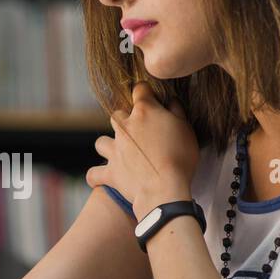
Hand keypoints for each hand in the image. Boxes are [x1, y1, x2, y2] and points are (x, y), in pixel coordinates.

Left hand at [86, 82, 199, 219]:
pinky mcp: (110, 171)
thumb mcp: (186, 128)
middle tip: (139, 131)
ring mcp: (115, 149)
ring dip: (108, 145)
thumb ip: (176, 110)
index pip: (140, 90)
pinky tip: (99, 178)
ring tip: (118, 152)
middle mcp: (125, 126)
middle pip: (117, 115)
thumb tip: (170, 100)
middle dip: (125, 120)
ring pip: (101, 142)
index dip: (145, 92)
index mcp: (145, 111)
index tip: (149, 96)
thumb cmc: (180, 157)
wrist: (165, 188)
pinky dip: (96, 176)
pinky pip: (94, 173)